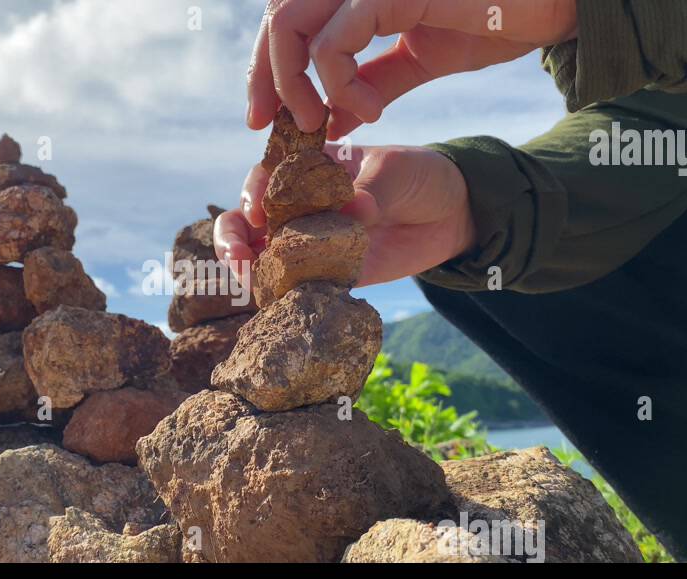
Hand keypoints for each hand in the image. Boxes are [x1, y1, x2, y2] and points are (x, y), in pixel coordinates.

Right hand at [214, 144, 475, 287]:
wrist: (454, 214)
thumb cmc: (419, 176)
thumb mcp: (395, 172)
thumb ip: (372, 190)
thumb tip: (354, 211)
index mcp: (306, 169)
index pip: (265, 178)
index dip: (253, 194)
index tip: (257, 210)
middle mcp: (299, 207)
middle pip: (246, 222)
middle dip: (232, 238)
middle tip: (237, 255)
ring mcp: (310, 242)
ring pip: (262, 257)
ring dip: (248, 270)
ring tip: (247, 281)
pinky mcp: (328, 274)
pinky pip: (295, 286)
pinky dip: (280, 294)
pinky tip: (277, 301)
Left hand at [247, 0, 577, 135]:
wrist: (558, 4)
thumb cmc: (493, 21)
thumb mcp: (416, 60)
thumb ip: (370, 83)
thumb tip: (326, 119)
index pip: (286, 18)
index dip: (264, 66)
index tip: (263, 117)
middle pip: (276, 17)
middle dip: (263, 77)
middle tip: (274, 126)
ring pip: (290, 23)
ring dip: (294, 83)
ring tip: (318, 123)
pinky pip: (337, 40)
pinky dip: (338, 84)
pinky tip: (368, 111)